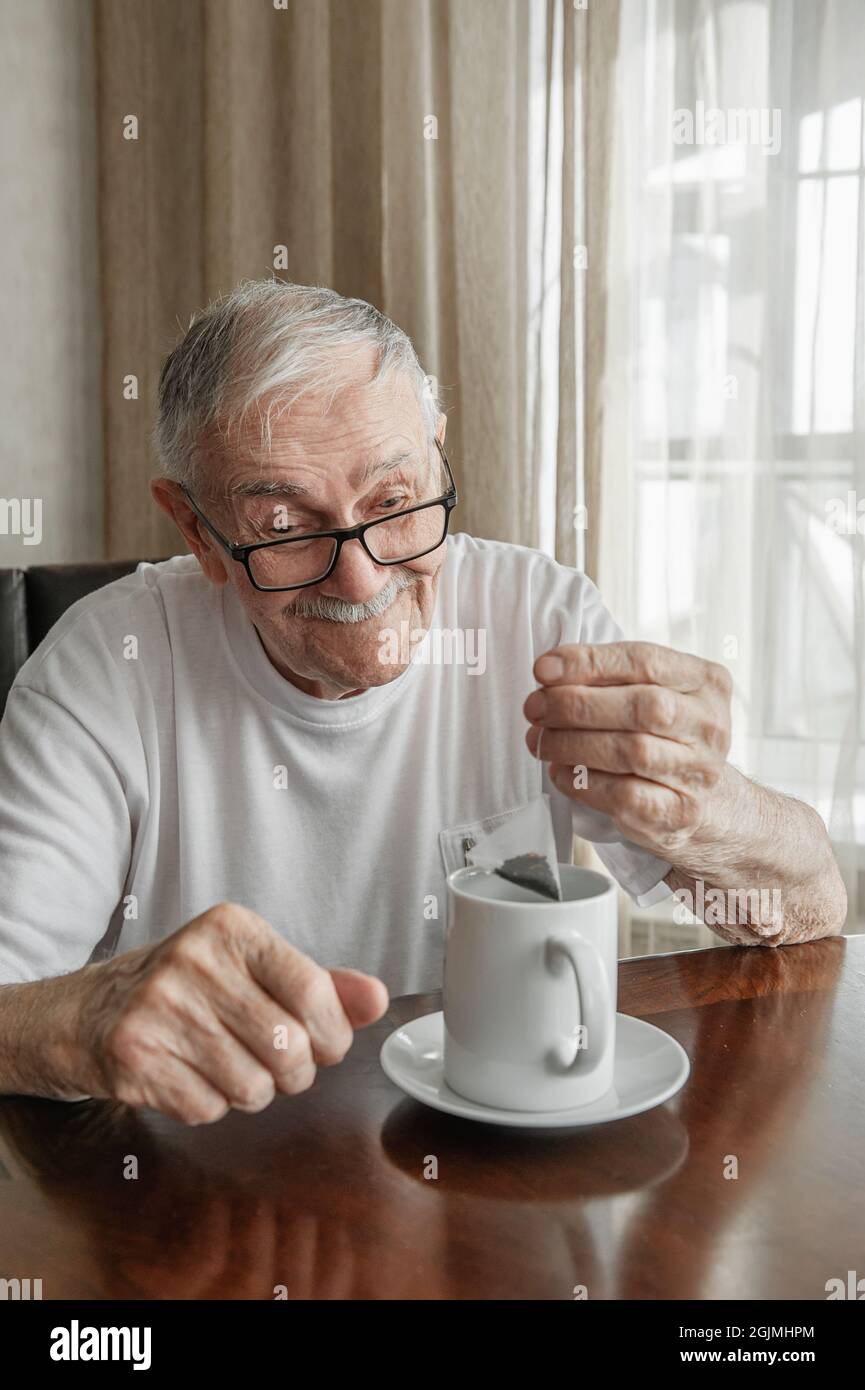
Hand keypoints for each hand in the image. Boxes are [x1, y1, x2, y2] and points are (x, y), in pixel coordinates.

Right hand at [72, 903, 388, 1123]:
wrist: (88, 1011)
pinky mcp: (135, 1056)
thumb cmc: (188, 988)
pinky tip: (188, 1075)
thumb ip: (321, 985)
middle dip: (294, 1071)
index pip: (313, 991)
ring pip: (251, 1086)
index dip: (332, 1034)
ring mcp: (160, 1008)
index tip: (326, 1045)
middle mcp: (194, 961)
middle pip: (287, 1046)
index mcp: (233, 929)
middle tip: (277, 1064)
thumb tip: (376, 999)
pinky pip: (208, 1109)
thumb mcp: (252, 968)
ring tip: (227, 1064)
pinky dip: (209, 1104)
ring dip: (251, 1091)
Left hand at [524, 641, 732, 862]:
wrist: (707, 801)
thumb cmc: (665, 735)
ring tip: (540, 740)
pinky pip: (624, 795)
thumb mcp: (652, 692)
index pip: (646, 661)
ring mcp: (700, 771)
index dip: (589, 662)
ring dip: (572, 743)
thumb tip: (549, 673)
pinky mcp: (680, 812)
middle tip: (535, 707)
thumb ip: (609, 676)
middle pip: (641, 707)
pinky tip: (560, 772)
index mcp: (707, 682)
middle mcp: (711, 725)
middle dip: (576, 705)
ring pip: (630, 752)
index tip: (543, 669)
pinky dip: (582, 782)